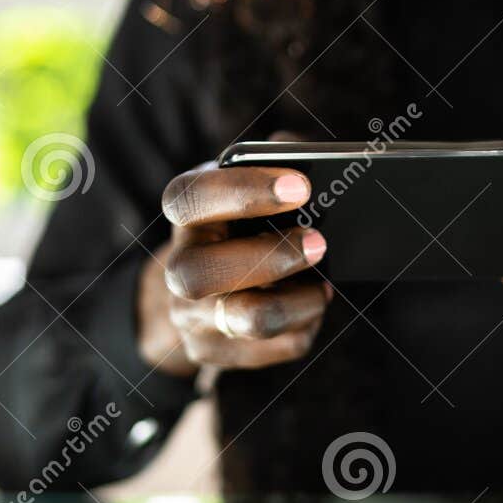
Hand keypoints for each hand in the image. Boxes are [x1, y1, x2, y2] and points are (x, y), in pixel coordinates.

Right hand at [138, 140, 329, 377]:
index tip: (302, 187)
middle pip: (201, 273)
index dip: (244, 191)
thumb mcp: (255, 186)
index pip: (191, 198)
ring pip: (246, 320)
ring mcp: (193, 317)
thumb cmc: (246, 224)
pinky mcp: (215, 351)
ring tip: (324, 284)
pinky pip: (274, 347)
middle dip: (270, 257)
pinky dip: (304, 325)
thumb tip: (302, 151)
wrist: (211, 288)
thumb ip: (279, 159)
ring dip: (297, 301)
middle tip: (320, 242)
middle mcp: (178, 267)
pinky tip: (312, 303)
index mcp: (186, 215)